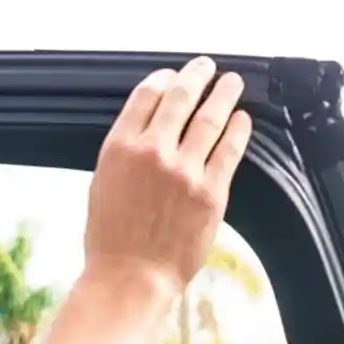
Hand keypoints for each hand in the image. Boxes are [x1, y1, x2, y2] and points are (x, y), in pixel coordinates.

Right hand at [84, 56, 251, 294]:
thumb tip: (146, 133)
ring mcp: (184, 170)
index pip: (145, 97)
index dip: (161, 81)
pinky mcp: (211, 191)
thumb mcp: (101, 185)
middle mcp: (152, 152)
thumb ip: (124, 155)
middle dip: (195, 76)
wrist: (132, 277)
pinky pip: (229, 149)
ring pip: (210, 117)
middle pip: (180, 98)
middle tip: (205, 66)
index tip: (170, 77)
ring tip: (232, 82)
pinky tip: (242, 118)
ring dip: (223, 94)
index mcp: (119, 149)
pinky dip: (237, 129)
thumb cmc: (110, 240)